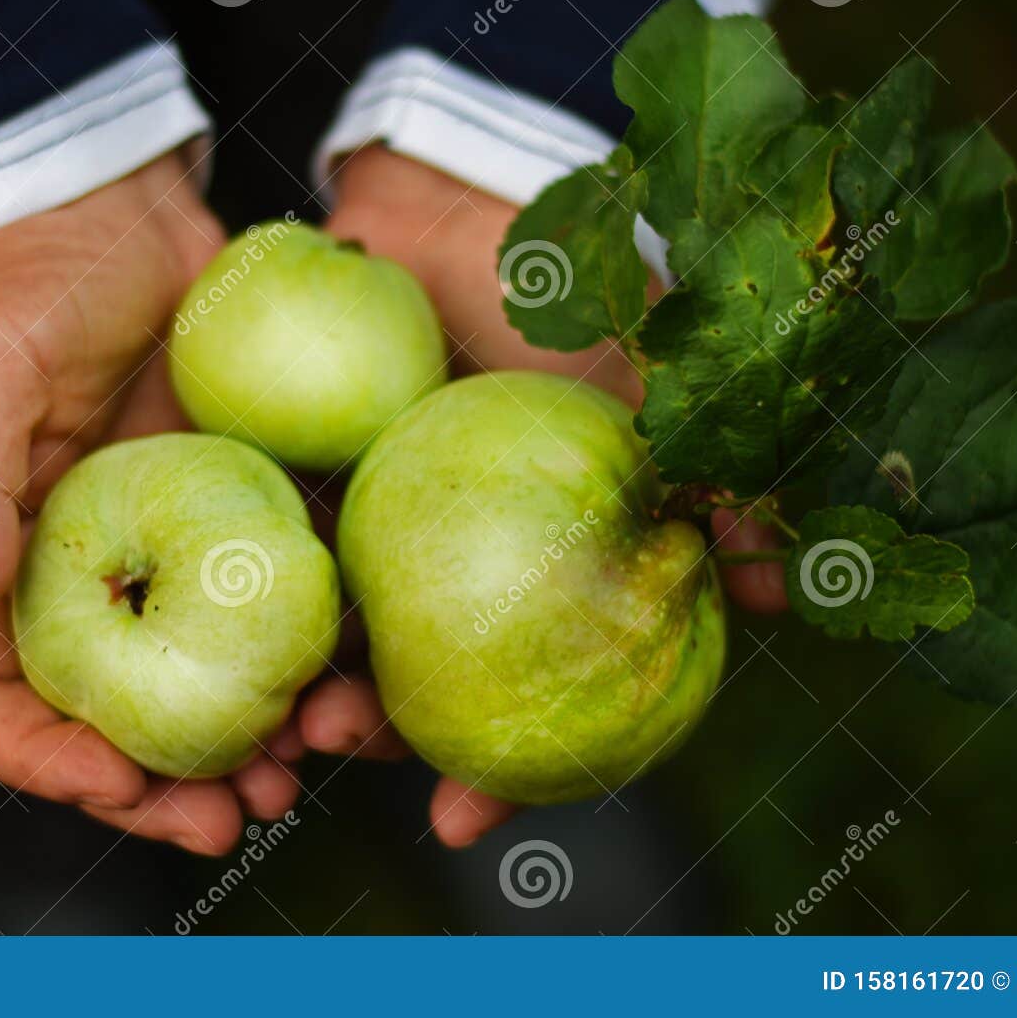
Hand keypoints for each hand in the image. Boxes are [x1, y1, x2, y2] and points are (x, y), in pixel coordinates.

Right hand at [0, 153, 303, 854]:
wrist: (113, 207)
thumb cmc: (21, 283)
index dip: (47, 763)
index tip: (118, 787)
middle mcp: (81, 582)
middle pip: (113, 718)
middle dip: (171, 785)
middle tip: (238, 817)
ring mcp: (166, 552)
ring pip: (206, 677)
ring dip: (253, 734)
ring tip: (310, 763)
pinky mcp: (239, 513)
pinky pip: (276, 600)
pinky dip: (312, 651)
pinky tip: (355, 679)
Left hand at [301, 146, 786, 845]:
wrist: (455, 196)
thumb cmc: (562, 290)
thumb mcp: (645, 380)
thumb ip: (702, 476)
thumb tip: (782, 586)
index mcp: (510, 564)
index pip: (495, 690)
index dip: (486, 769)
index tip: (460, 821)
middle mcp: (429, 558)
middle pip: (394, 682)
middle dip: (376, 746)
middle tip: (350, 757)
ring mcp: (350, 521)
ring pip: (322, 633)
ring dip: (305, 694)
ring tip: (296, 722)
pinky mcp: (283, 474)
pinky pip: (265, 553)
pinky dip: (253, 605)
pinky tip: (233, 645)